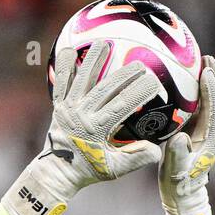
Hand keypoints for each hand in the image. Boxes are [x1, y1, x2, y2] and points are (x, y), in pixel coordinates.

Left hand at [3, 40, 162, 214]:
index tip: (155, 82)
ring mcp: (68, 108)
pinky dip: (64, 66)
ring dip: (93, 60)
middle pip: (105, 88)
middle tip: (141, 63)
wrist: (57, 171)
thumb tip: (157, 150)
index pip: (122, 105)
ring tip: (103, 43)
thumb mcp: (114, 170)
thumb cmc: (89, 170)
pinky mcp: (58, 106)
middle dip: (124, 74)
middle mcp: (82, 115)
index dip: (139, 92)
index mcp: (97, 129)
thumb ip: (136, 159)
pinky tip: (67, 49)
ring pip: (82, 80)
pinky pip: (60, 83)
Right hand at [158, 55, 214, 214]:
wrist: (183, 197)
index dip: (211, 87)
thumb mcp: (175, 170)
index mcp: (208, 138)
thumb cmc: (179, 185)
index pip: (214, 107)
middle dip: (213, 77)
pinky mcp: (194, 134)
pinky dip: (192, 93)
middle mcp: (209, 132)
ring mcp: (203, 132)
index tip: (205, 70)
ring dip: (205, 82)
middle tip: (205, 57)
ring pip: (208, 102)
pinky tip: (179, 84)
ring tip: (195, 63)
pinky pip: (195, 109)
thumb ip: (178, 154)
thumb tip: (180, 136)